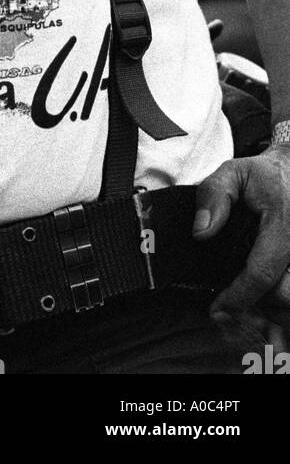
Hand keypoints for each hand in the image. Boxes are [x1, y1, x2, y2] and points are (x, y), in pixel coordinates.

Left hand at [194, 145, 289, 335]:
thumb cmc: (266, 176)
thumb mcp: (234, 172)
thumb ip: (214, 195)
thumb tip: (200, 232)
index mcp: (283, 226)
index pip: (262, 273)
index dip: (238, 296)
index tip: (217, 309)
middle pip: (284, 295)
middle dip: (258, 302)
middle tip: (231, 300)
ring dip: (270, 303)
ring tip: (244, 296)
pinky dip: (279, 298)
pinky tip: (259, 291)